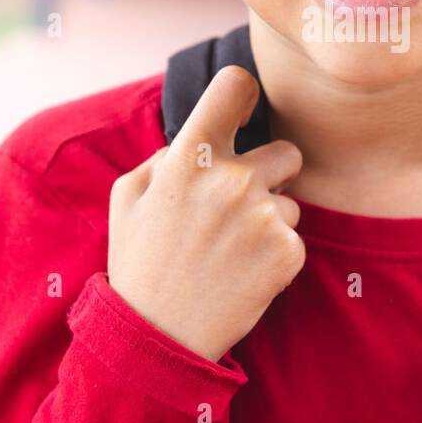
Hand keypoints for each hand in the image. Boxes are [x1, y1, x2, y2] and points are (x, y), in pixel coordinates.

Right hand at [106, 65, 304, 363]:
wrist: (157, 337)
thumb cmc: (140, 262)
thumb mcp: (127, 197)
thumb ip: (167, 155)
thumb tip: (205, 134)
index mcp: (190, 157)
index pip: (235, 85)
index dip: (242, 94)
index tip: (241, 110)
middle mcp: (232, 179)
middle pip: (286, 151)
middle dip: (270, 174)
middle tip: (237, 208)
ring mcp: (264, 216)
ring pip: (290, 201)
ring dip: (269, 220)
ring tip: (228, 252)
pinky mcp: (287, 252)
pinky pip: (293, 238)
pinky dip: (274, 255)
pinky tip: (241, 273)